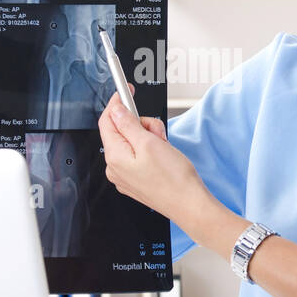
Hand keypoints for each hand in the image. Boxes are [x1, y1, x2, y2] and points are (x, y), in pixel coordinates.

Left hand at [98, 85, 205, 223]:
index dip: (116, 103)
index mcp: (114, 157)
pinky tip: (163, 155)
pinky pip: (139, 155)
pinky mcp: (137, 179)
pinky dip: (151, 149)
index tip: (126, 92)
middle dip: (141, 124)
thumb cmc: (173, 179)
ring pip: (132, 142)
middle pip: (121, 131)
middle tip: (157, 132)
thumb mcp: (149, 143)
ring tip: (163, 147)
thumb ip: (128, 124)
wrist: (189, 204)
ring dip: (149, 137)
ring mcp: (125, 175)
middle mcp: (115, 167)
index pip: (107, 121)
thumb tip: (116, 111)